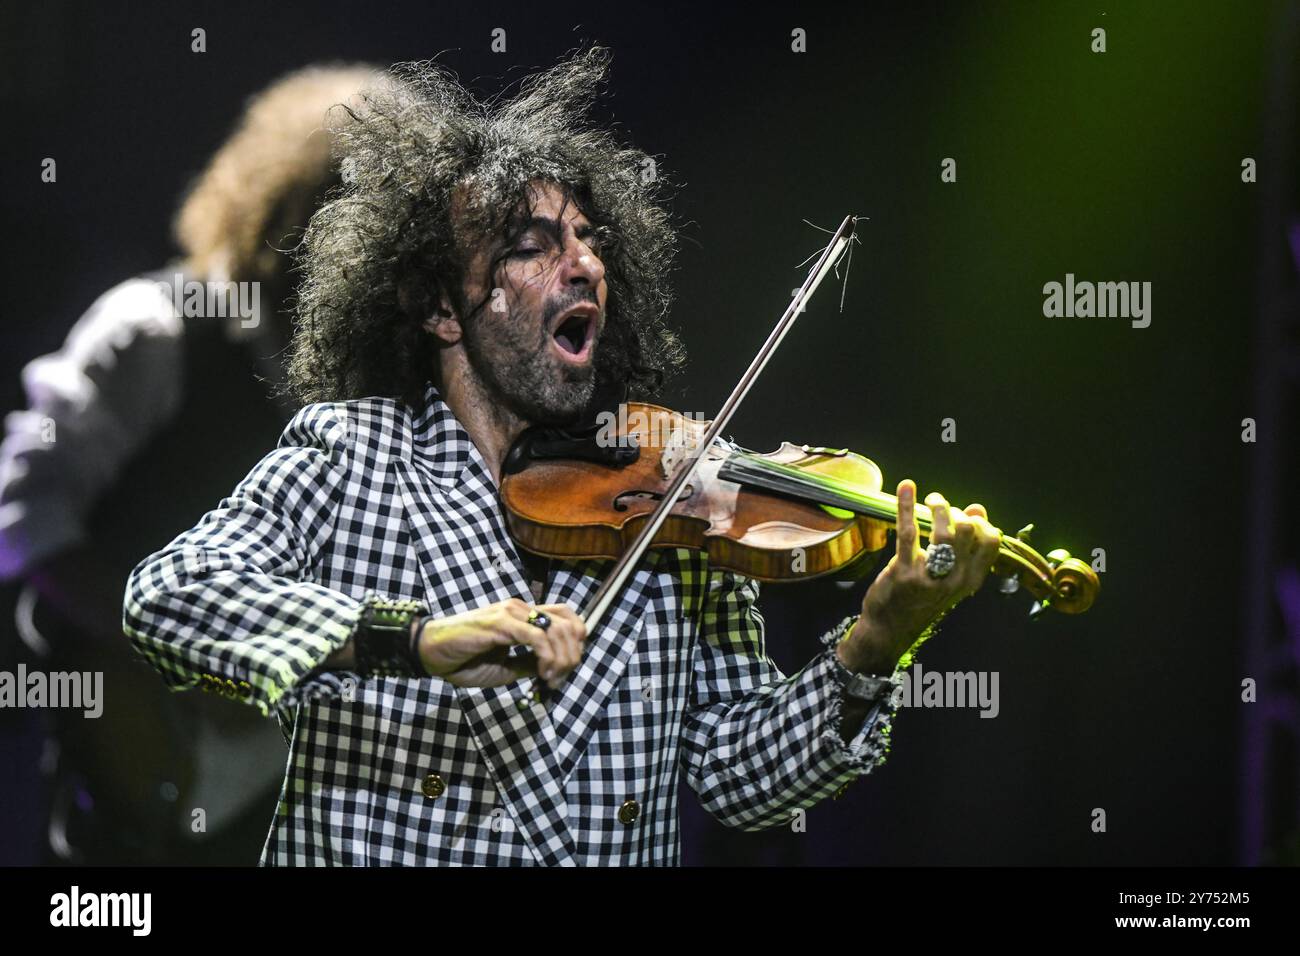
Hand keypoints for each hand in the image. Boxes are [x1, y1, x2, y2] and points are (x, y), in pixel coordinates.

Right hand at [416, 598, 586, 689]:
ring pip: (556, 630)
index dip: (577, 640)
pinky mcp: (500, 623)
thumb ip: (530, 664)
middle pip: (568, 622)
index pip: (566, 615)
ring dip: (562, 659)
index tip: (568, 668)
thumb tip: (555, 670)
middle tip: (559, 679)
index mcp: (522, 615)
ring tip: (550, 679)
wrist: (430, 654)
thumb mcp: (507, 668)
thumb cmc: (464, 661)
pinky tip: (542, 673)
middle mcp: (520, 609)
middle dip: (572, 654)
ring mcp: (510, 613)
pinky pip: (537, 637)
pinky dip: (547, 657)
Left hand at [839, 479, 1000, 673]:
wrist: (890, 629)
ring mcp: (931, 576)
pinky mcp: (905, 572)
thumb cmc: (922, 598)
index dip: (981, 522)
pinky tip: (906, 488)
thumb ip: (965, 546)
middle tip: (941, 508)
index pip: (991, 541)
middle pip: (968, 531)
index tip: (966, 515)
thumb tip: (977, 509)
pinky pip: (909, 532)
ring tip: (931, 500)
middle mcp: (955, 579)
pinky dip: (906, 506)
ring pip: (944, 531)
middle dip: (956, 512)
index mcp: (970, 580)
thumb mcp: (950, 578)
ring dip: (938, 506)